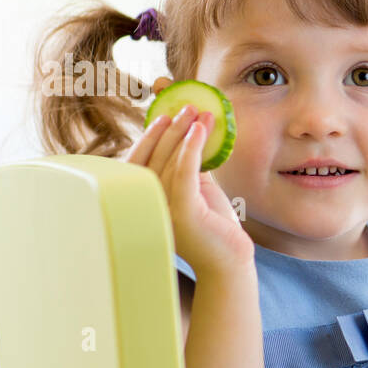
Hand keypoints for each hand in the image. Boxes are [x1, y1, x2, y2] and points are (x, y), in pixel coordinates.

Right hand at [124, 76, 254, 274]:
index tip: (162, 114)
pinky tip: (200, 130)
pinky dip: (191, 148)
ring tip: (200, 111)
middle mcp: (146, 207)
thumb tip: (187, 134)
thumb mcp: (195, 190)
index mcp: (143, 202)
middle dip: (168, 128)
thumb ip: (186, 167)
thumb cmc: (213, 227)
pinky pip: (184, 173)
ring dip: (184, 132)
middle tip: (186, 106)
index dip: (148, 136)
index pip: (137, 163)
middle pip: (152, 158)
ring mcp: (162, 211)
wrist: (230, 261)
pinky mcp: (183, 213)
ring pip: (168, 161)